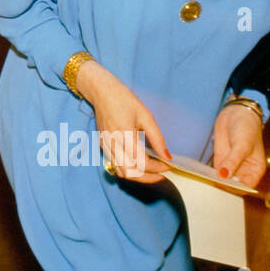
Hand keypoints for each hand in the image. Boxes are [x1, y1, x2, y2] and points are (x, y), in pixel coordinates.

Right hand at [74, 59, 171, 183]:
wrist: (101, 92)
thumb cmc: (125, 100)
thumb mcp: (146, 116)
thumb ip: (157, 138)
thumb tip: (167, 156)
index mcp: (125, 135)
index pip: (142, 163)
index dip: (157, 168)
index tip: (168, 165)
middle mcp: (113, 144)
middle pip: (131, 174)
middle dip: (148, 178)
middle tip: (162, 175)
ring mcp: (106, 147)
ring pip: (122, 173)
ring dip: (138, 176)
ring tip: (152, 171)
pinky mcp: (102, 146)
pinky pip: (115, 165)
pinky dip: (128, 170)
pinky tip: (139, 164)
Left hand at [212, 101, 266, 186]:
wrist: (236, 113)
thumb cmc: (246, 128)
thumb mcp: (242, 144)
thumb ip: (233, 160)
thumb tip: (224, 175)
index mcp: (255, 170)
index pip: (246, 186)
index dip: (236, 188)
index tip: (224, 185)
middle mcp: (244, 171)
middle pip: (233, 185)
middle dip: (224, 186)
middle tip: (212, 183)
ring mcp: (231, 166)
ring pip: (222, 180)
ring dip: (214, 180)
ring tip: (205, 179)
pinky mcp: (220, 160)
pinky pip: (214, 171)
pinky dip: (208, 173)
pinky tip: (201, 173)